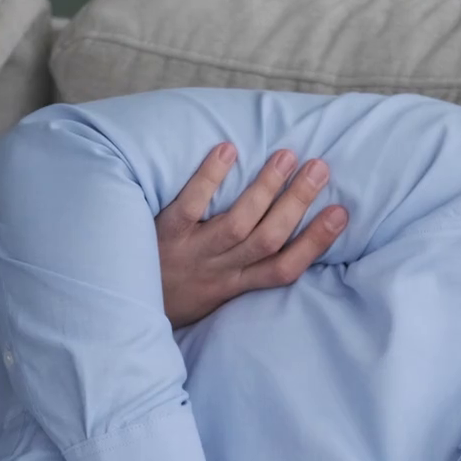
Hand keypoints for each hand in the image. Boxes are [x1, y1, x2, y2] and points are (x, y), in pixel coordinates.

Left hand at [155, 142, 349, 327]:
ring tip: (286, 156)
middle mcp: (217, 271)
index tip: (341, 212)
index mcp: (234, 286)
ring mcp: (191, 252)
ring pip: (237, 224)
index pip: (284, 269)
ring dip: (264, 189)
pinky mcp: (163, 234)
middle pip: (267, 239)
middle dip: (297, 203)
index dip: (315, 242)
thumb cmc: (173, 297)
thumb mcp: (213, 297)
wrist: (120, 309)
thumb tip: (282, 241)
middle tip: (320, 168)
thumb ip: (243, 272)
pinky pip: (188, 207)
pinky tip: (227, 151)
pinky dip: (208, 180)